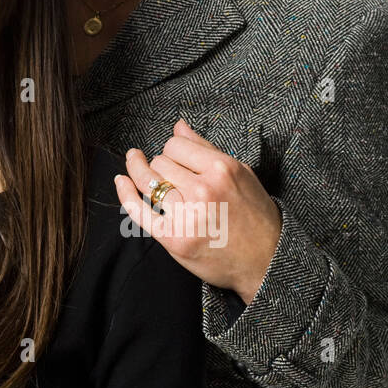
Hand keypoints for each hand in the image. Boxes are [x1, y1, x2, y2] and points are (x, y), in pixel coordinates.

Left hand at [113, 119, 281, 304]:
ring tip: (134, 161)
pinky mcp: (173, 237)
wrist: (266, 261)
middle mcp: (202, 190)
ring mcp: (186, 215)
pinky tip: (121, 180)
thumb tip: (178, 126)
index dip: (173, 150)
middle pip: (160, 162)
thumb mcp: (241, 174)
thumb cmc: (255, 216)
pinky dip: (125, 193)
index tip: (177, 158)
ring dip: (138, 170)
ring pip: (149, 181)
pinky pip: (138, 210)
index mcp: (221, 169)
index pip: (175, 145)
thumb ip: (206, 149)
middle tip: (170, 173)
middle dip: (162, 164)